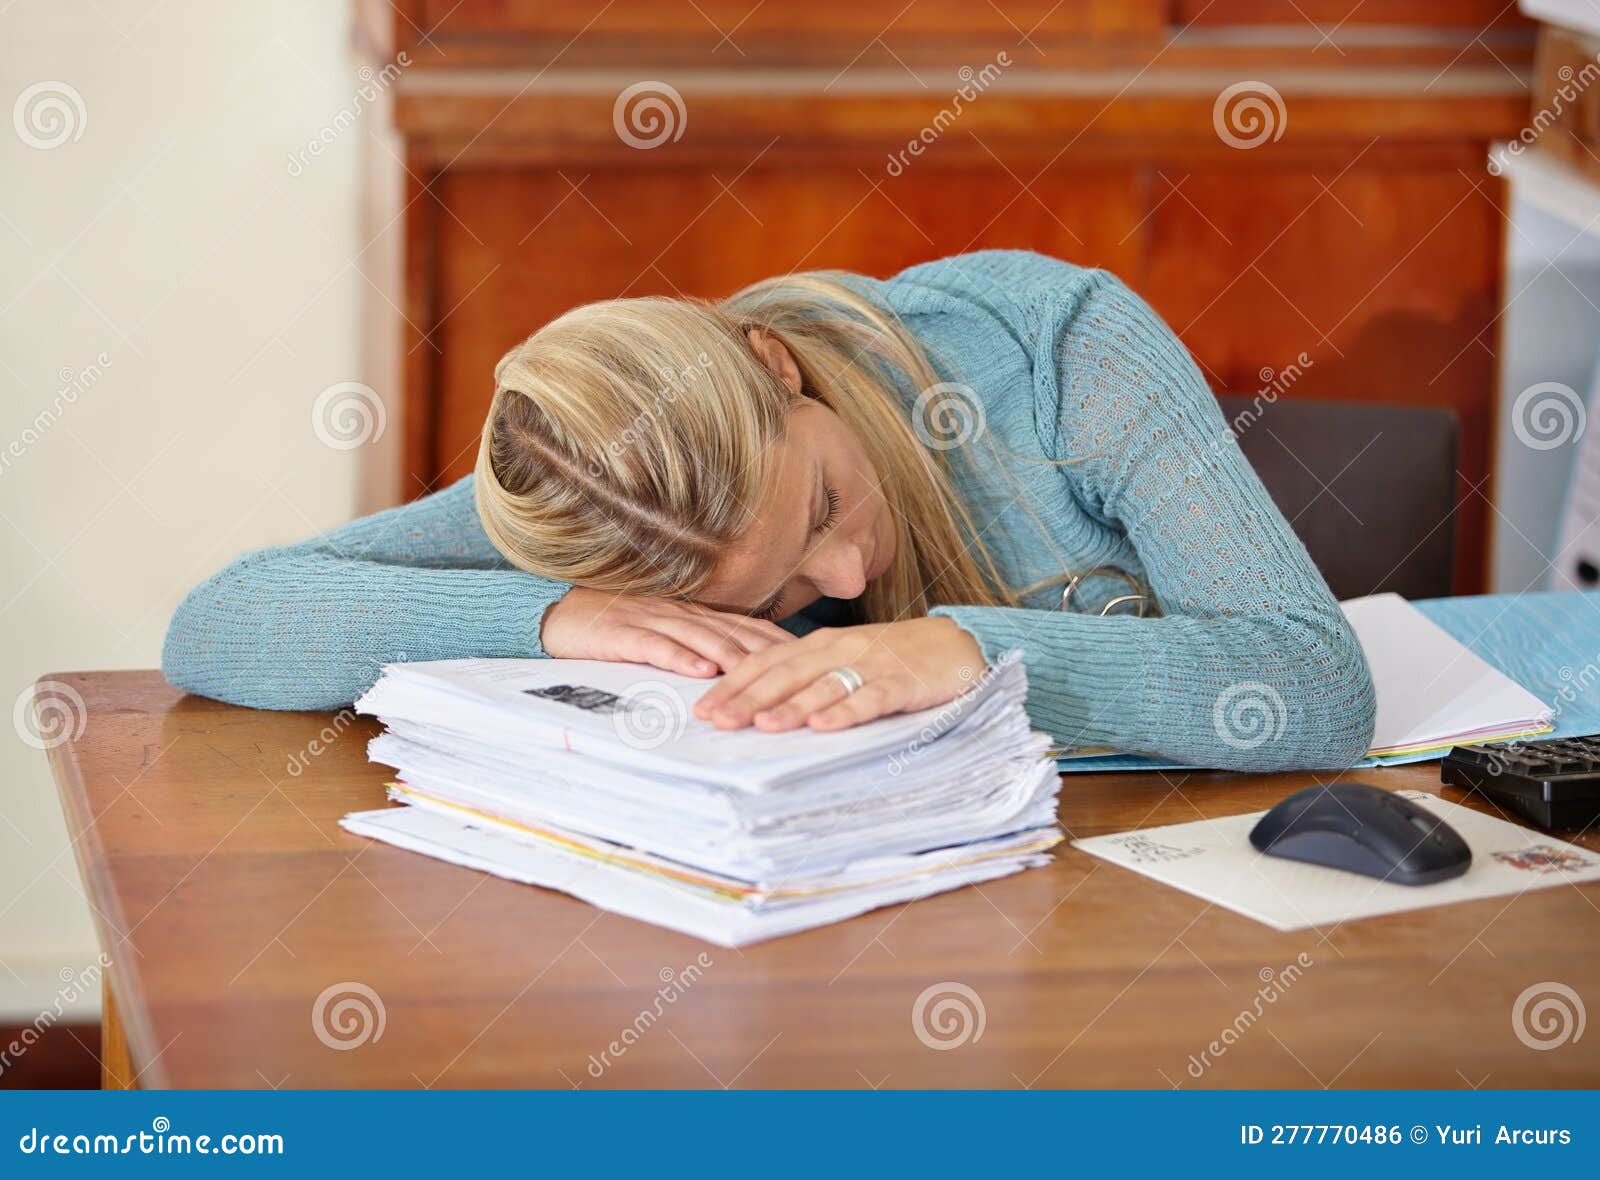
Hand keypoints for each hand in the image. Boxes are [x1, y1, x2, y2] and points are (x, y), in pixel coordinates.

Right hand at [541, 587, 794, 677]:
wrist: (557, 612)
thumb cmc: (613, 627)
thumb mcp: (663, 632)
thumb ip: (698, 643)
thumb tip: (739, 667)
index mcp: (693, 614)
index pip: (747, 626)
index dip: (779, 641)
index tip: (813, 657)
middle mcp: (680, 613)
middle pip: (733, 631)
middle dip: (768, 653)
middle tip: (800, 673)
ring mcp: (651, 620)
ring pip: (701, 638)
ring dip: (732, 658)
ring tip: (760, 677)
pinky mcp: (621, 633)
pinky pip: (654, 645)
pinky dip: (678, 658)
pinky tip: (699, 673)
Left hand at [693, 617, 984, 732]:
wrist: (957, 645)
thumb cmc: (892, 658)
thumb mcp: (843, 659)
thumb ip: (806, 674)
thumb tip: (756, 703)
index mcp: (820, 644)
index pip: (766, 661)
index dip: (733, 683)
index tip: (702, 708)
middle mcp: (839, 649)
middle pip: (786, 674)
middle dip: (748, 698)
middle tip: (717, 720)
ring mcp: (871, 664)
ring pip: (823, 686)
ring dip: (791, 706)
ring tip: (762, 726)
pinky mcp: (902, 683)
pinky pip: (870, 698)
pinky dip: (846, 712)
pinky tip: (824, 727)